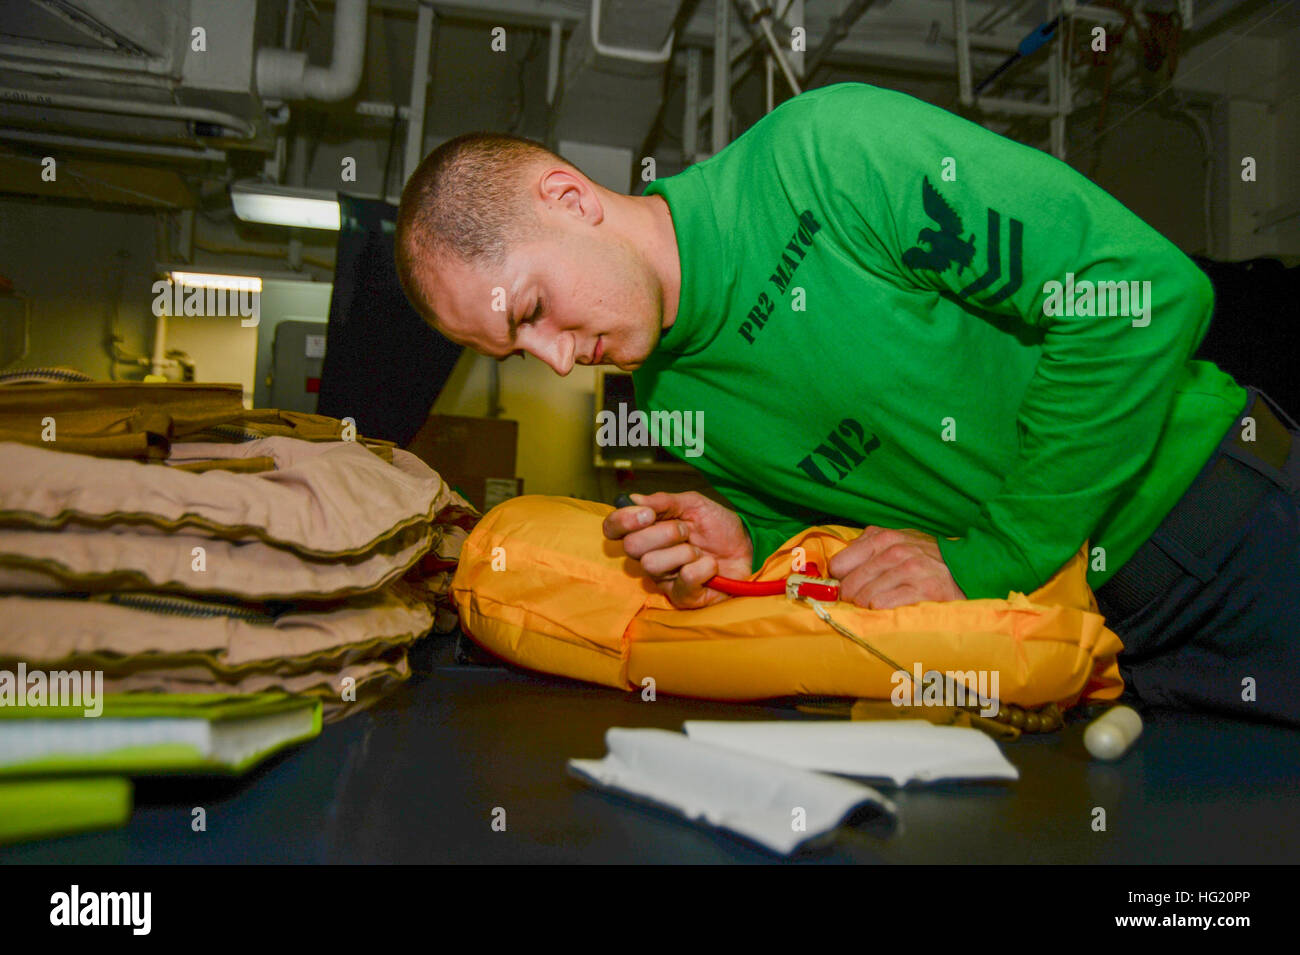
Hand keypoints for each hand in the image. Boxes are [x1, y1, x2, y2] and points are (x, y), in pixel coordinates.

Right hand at [602, 491, 752, 608]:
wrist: (749, 547)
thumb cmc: (719, 527)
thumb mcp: (694, 504)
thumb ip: (663, 501)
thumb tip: (632, 499)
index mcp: (646, 531)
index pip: (613, 528)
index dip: (622, 520)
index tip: (647, 513)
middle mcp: (649, 556)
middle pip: (631, 547)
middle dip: (664, 533)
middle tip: (686, 530)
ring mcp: (664, 579)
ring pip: (652, 565)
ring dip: (684, 551)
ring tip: (700, 550)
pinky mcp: (682, 597)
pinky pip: (682, 582)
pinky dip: (701, 568)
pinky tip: (711, 566)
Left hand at [828, 526, 966, 609]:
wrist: (967, 567)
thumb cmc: (926, 556)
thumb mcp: (898, 540)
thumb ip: (868, 545)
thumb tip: (837, 566)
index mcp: (884, 538)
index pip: (840, 563)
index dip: (839, 579)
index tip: (843, 586)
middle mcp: (895, 552)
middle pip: (850, 584)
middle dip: (850, 598)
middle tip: (857, 603)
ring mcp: (910, 570)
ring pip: (865, 597)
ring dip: (865, 607)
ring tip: (873, 608)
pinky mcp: (923, 590)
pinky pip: (885, 605)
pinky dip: (880, 611)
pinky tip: (886, 610)